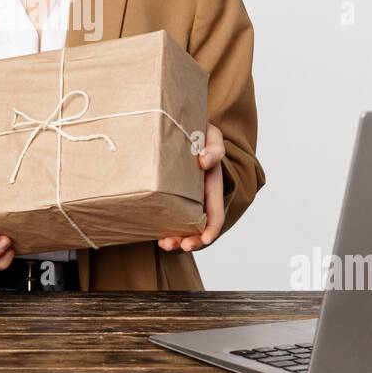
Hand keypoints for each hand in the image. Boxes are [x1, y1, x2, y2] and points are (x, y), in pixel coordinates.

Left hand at [158, 122, 224, 252]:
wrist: (177, 126)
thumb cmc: (198, 131)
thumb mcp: (211, 135)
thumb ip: (214, 148)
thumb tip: (204, 162)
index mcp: (212, 186)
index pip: (216, 213)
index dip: (212, 228)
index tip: (205, 238)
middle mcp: (199, 197)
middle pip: (200, 227)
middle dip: (193, 240)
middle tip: (182, 245)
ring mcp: (184, 200)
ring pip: (183, 227)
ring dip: (177, 240)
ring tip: (165, 244)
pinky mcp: (168, 197)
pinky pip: (169, 218)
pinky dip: (164, 230)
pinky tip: (156, 236)